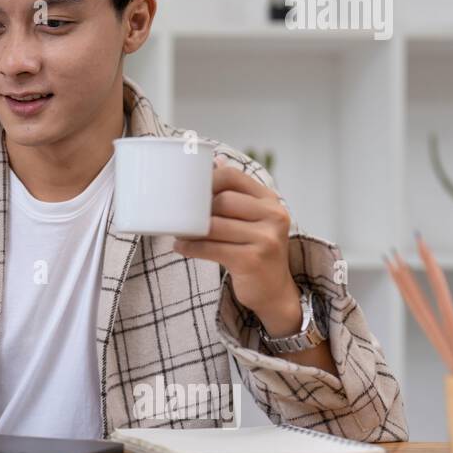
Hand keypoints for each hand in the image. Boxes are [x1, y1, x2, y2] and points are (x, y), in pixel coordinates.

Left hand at [172, 163, 300, 335]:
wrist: (274, 291)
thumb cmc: (255, 250)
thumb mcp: (253, 219)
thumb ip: (236, 193)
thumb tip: (214, 161)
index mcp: (270, 200)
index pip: (233, 176)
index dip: (206, 181)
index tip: (189, 191)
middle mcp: (273, 216)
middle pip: (222, 201)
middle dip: (196, 209)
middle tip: (179, 215)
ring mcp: (266, 239)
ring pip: (214, 226)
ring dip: (189, 229)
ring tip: (178, 232)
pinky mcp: (253, 260)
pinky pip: (211, 248)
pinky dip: (191, 247)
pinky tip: (180, 247)